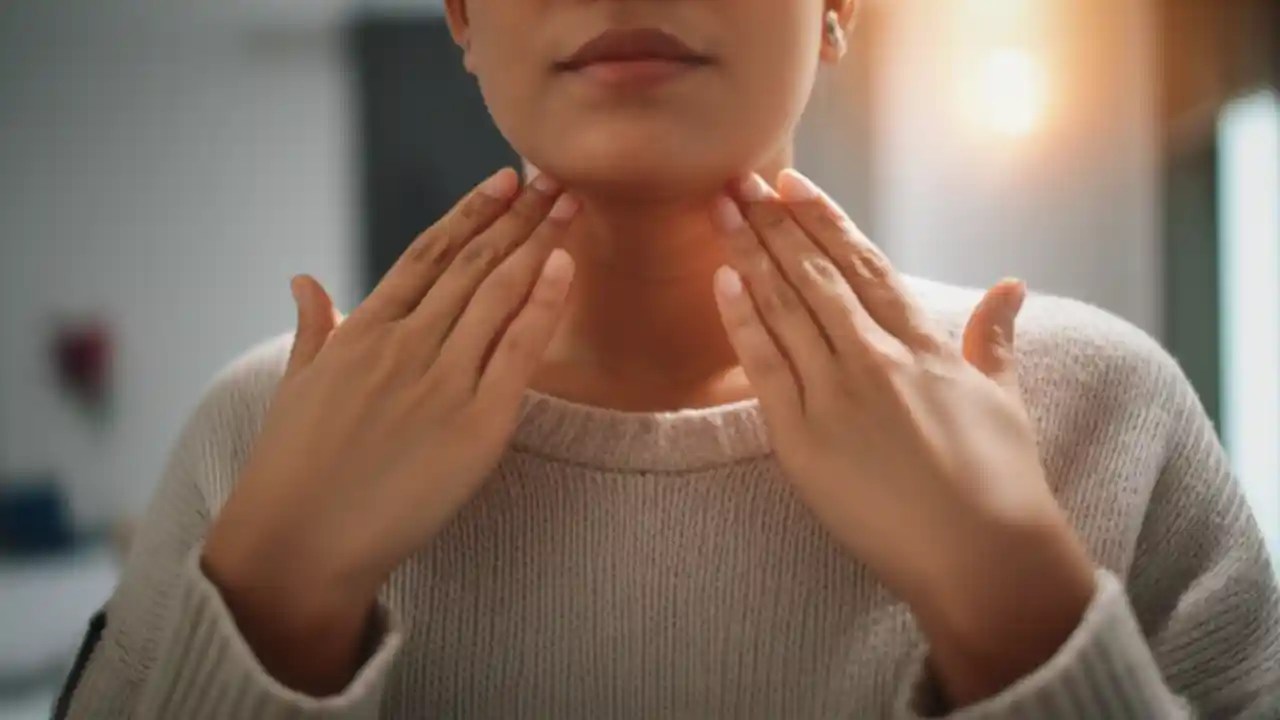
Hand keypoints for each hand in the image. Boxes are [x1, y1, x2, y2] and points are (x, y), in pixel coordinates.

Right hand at [201, 168, 578, 694]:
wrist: (297, 542)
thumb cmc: (291, 470)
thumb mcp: (295, 385)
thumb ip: (314, 328)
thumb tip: (304, 279)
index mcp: (362, 331)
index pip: (427, 254)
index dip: (470, 213)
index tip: (504, 181)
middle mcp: (404, 344)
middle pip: (473, 264)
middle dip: (518, 216)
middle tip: (554, 178)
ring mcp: (441, 381)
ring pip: (499, 294)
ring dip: (539, 243)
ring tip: (569, 205)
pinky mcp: (476, 424)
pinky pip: (519, 350)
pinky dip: (543, 304)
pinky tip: (565, 265)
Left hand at [709, 169, 1096, 707]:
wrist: (982, 556)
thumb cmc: (999, 481)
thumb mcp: (1003, 398)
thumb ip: (993, 337)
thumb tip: (1011, 286)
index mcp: (922, 343)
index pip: (864, 263)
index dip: (824, 219)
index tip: (792, 183)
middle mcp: (876, 356)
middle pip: (814, 274)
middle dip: (774, 222)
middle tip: (739, 180)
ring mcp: (836, 395)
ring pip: (785, 307)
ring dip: (750, 253)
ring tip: (721, 210)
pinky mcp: (803, 439)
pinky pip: (765, 366)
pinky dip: (741, 319)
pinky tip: (721, 278)